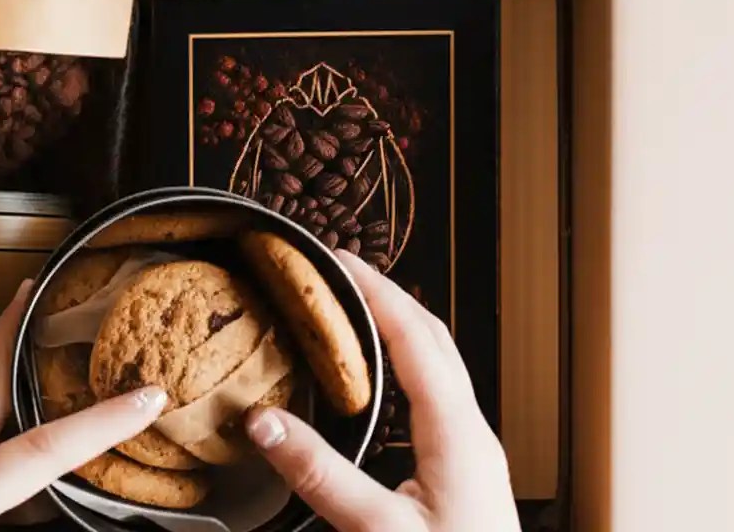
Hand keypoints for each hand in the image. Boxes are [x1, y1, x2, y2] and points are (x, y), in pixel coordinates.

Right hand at [244, 251, 519, 531]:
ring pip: (434, 367)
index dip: (375, 291)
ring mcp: (468, 451)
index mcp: (459, 435)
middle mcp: (470, 433)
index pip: (416, 337)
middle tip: (334, 270)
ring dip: (393, 327)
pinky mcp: (458, 471)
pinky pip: (428, 396)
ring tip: (346, 309)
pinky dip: (397, 366)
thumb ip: (322, 476)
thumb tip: (263, 421)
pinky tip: (368, 382)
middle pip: (431, 340)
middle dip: (384, 296)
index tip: (335, 258)